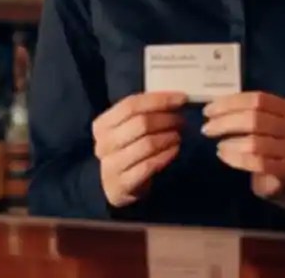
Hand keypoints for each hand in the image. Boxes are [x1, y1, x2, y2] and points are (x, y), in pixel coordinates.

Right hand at [92, 92, 186, 208]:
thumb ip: (145, 114)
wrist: (115, 187)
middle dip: (166, 119)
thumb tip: (176, 100)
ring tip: (179, 135)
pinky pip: (149, 165)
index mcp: (102, 124)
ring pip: (147, 144)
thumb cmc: (126, 151)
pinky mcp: (122, 184)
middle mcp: (103, 144)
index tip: (182, 99)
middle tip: (182, 121)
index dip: (159, 100)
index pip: (131, 105)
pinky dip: (166, 155)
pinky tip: (174, 150)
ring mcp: (110, 165)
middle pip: (140, 123)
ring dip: (169, 137)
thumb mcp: (127, 130)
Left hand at [202, 92, 284, 209]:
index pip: (257, 99)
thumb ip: (245, 113)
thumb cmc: (269, 147)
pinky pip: (258, 163)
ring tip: (218, 145)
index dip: (229, 103)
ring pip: (255, 143)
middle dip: (225, 122)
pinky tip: (224, 156)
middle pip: (254, 119)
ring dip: (230, 143)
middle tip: (206, 129)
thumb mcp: (263, 125)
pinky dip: (236, 159)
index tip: (207, 111)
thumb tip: (213, 107)